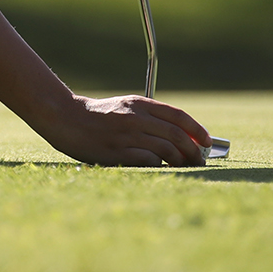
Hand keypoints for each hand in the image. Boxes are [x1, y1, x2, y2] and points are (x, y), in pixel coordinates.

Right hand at [41, 94, 211, 166]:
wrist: (66, 119)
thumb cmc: (98, 116)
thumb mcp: (125, 107)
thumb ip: (149, 116)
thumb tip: (180, 135)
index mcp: (139, 104)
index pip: (178, 116)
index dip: (197, 129)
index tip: (206, 141)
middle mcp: (136, 117)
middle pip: (176, 135)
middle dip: (193, 150)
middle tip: (198, 160)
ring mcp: (127, 135)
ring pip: (166, 149)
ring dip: (180, 160)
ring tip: (183, 166)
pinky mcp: (118, 152)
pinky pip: (149, 161)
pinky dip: (159, 165)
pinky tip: (159, 167)